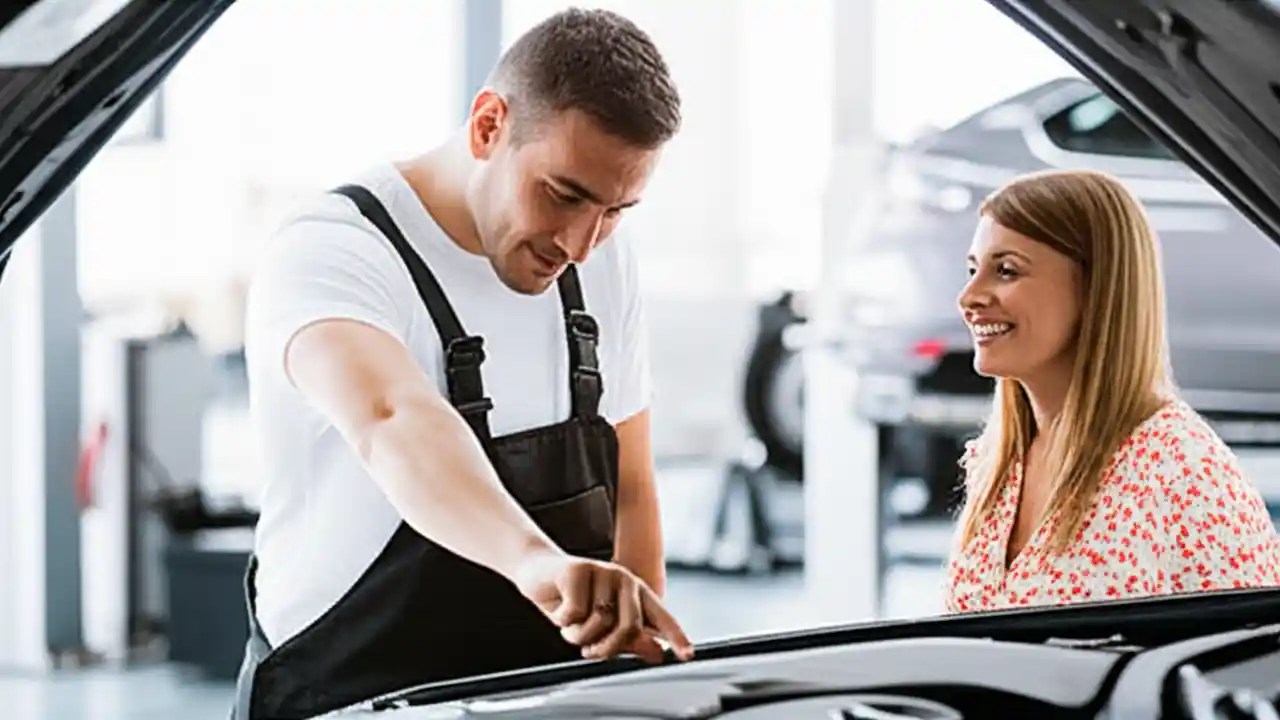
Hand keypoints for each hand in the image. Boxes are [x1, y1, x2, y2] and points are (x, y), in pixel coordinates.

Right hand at [512, 550, 694, 662]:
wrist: (535, 572)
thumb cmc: (569, 601)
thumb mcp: (599, 625)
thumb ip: (629, 639)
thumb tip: (657, 653)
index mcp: (635, 592)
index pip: (660, 616)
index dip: (675, 636)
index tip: (688, 655)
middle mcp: (623, 579)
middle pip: (629, 626)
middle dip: (606, 648)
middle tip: (587, 651)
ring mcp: (603, 571)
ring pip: (599, 623)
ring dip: (578, 635)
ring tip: (570, 625)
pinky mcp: (579, 571)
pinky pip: (575, 614)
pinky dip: (563, 622)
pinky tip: (558, 610)